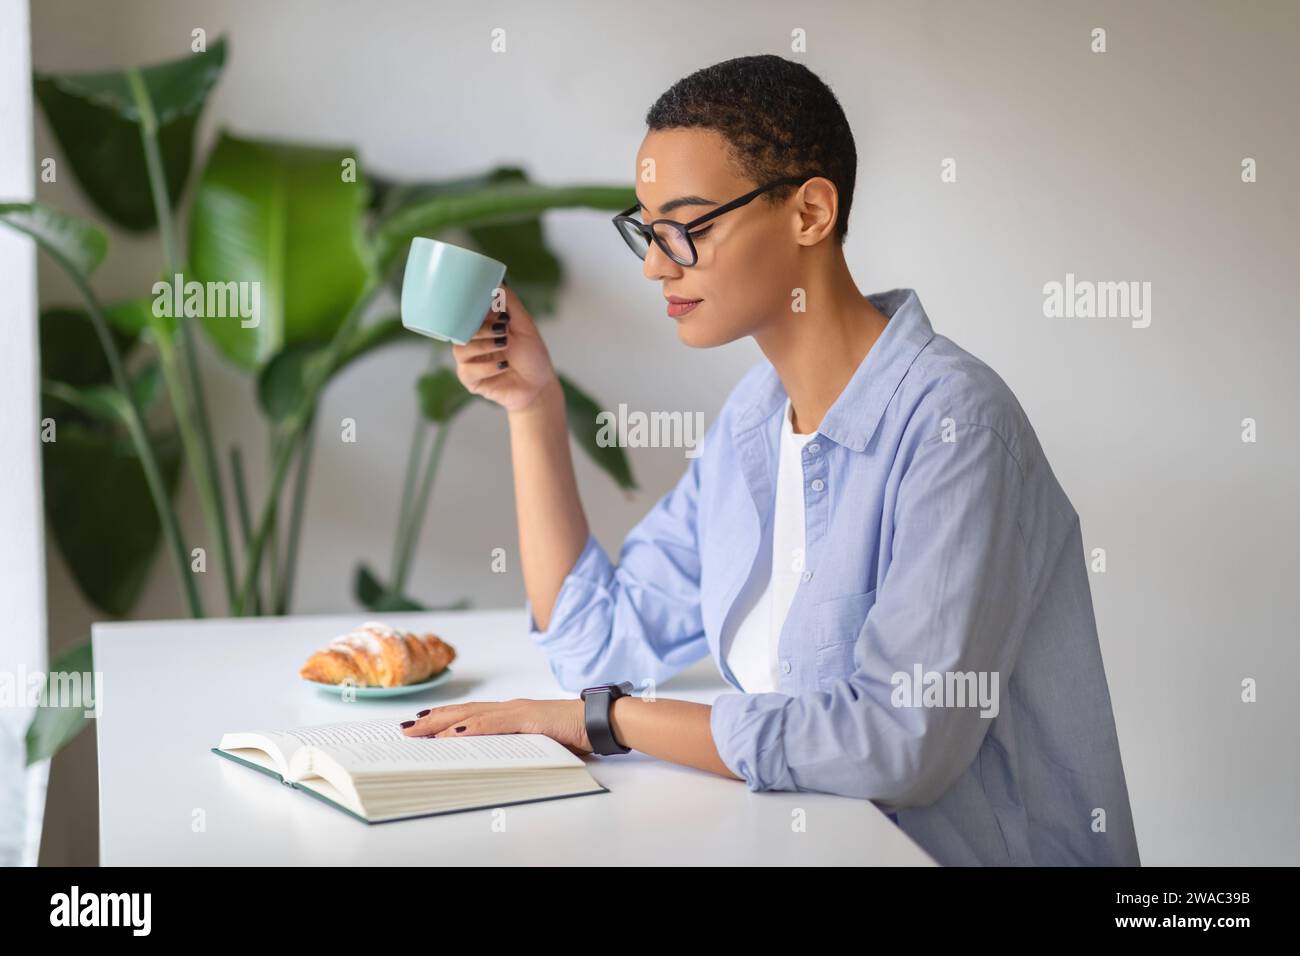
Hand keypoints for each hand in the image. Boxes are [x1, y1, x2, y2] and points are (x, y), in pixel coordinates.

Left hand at [399, 697, 591, 754]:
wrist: (599, 721)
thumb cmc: (574, 733)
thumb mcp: (539, 743)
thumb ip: (517, 746)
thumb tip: (497, 761)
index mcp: (511, 714)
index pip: (469, 715)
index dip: (442, 718)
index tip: (419, 723)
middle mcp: (510, 708)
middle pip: (463, 713)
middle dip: (432, 720)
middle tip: (405, 728)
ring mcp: (518, 712)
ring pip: (472, 716)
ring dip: (442, 723)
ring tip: (418, 729)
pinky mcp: (529, 719)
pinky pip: (495, 725)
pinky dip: (473, 727)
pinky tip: (454, 732)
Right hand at [451, 280, 556, 412]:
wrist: (540, 386)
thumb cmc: (533, 355)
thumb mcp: (524, 324)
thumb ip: (510, 303)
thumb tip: (498, 278)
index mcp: (483, 326)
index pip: (465, 312)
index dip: (468, 306)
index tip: (478, 300)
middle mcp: (473, 342)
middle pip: (458, 329)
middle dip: (480, 328)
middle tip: (503, 328)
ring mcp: (470, 362)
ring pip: (459, 349)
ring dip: (483, 346)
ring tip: (504, 345)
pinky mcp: (472, 381)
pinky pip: (467, 371)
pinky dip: (487, 367)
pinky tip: (504, 365)